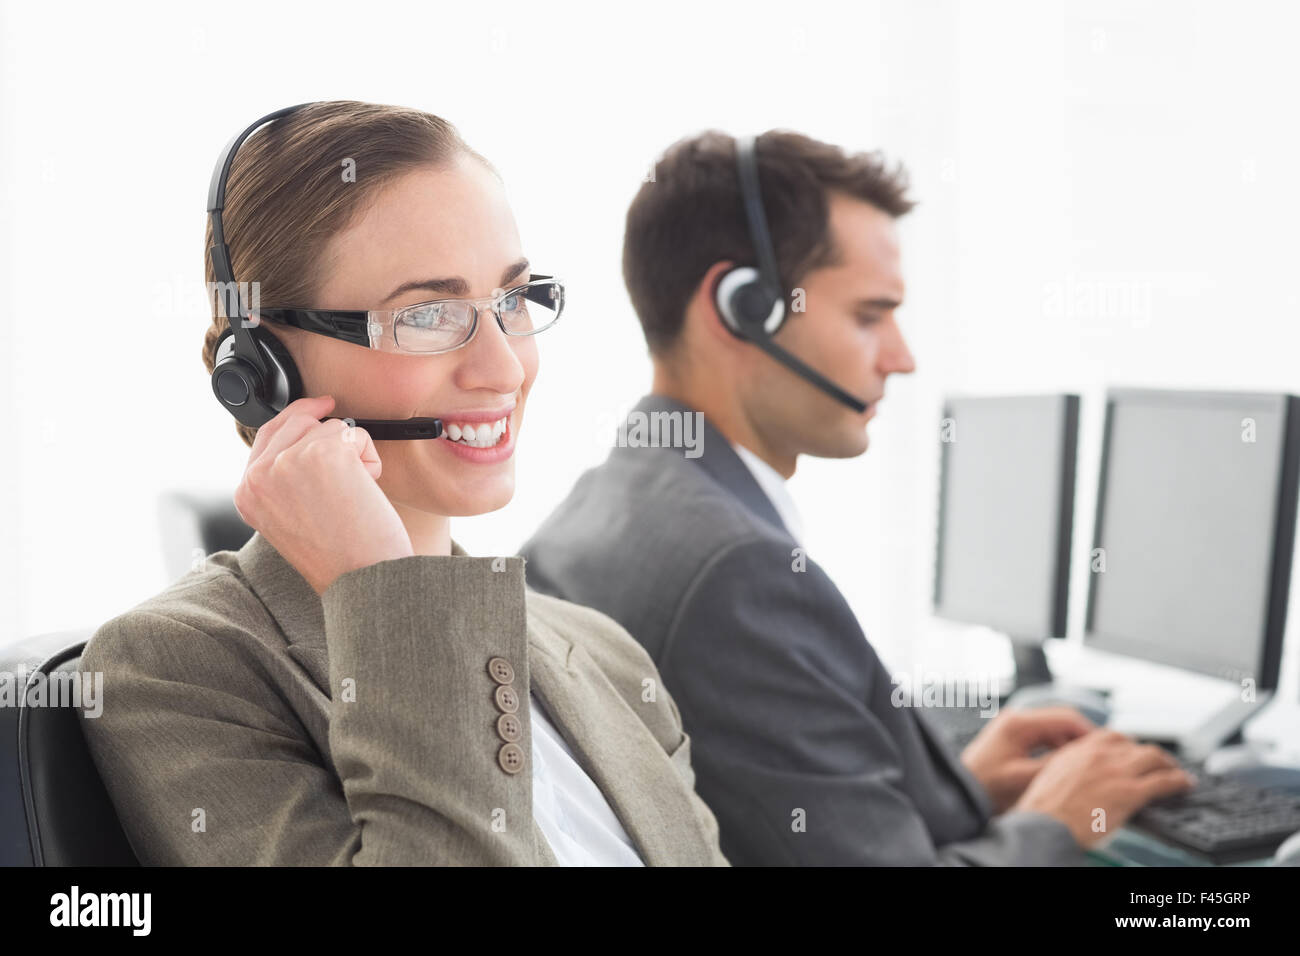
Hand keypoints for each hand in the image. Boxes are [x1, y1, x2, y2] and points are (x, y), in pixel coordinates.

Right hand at [233, 395, 413, 594]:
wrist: (362, 578)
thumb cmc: (340, 558)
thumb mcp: (292, 519)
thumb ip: (286, 481)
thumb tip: (309, 440)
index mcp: (247, 494)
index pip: (266, 437)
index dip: (296, 418)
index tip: (318, 409)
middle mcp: (259, 476)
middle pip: (296, 422)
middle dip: (330, 434)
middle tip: (351, 448)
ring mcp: (287, 461)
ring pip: (329, 428)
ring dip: (353, 456)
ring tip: (354, 495)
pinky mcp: (322, 452)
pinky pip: (355, 434)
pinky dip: (370, 459)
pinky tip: (366, 490)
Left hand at [961, 706, 1095, 812]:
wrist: (960, 795)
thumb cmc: (986, 788)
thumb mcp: (1025, 778)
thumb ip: (1055, 764)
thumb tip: (1084, 756)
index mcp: (1019, 723)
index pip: (1066, 717)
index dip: (1090, 732)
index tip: (1106, 749)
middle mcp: (1016, 719)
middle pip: (1061, 721)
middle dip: (1082, 739)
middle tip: (1100, 758)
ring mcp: (1014, 727)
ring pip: (1054, 730)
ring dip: (1070, 744)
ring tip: (1086, 764)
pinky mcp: (1013, 738)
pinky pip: (1044, 738)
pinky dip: (1057, 749)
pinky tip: (1066, 766)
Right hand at [1012, 728, 1195, 847]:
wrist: (1044, 827)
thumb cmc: (1042, 812)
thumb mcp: (1050, 780)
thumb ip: (1070, 772)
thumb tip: (1082, 780)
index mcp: (1077, 751)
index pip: (1110, 736)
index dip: (1127, 744)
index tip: (1132, 751)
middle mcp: (1098, 755)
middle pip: (1135, 745)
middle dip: (1149, 754)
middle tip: (1158, 763)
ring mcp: (1116, 772)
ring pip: (1154, 758)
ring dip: (1168, 764)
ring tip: (1176, 772)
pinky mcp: (1130, 792)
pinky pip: (1164, 781)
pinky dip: (1179, 780)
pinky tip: (1186, 784)